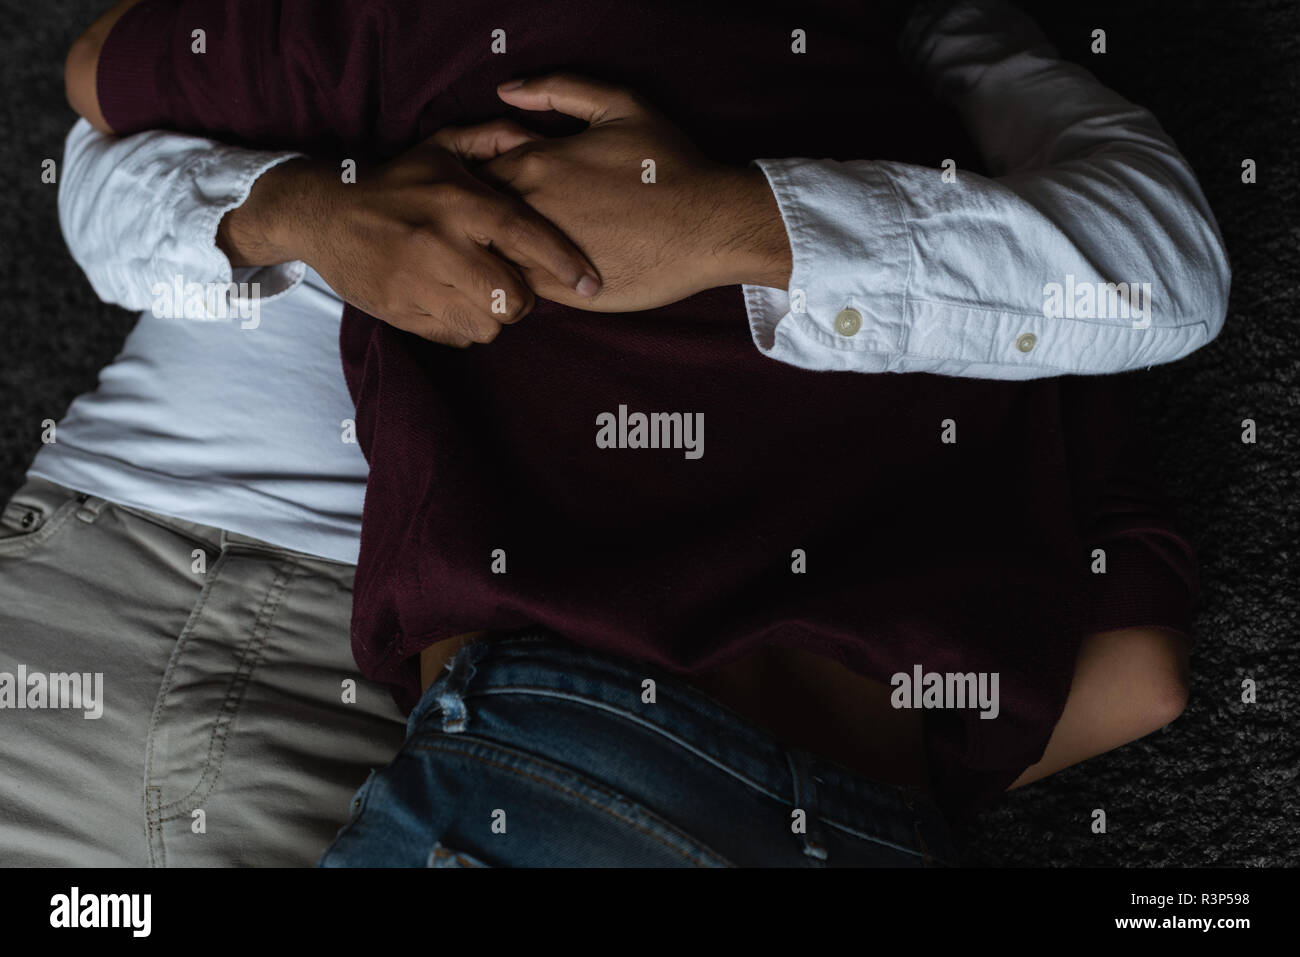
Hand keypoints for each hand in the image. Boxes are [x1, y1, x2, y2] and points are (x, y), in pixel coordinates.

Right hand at [219, 120, 601, 345]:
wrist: (323, 215)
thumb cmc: (396, 183)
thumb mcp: (441, 150)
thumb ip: (492, 140)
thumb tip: (537, 136)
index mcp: (458, 201)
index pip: (524, 235)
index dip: (563, 261)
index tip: (591, 282)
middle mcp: (440, 243)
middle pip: (513, 297)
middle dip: (523, 298)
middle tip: (513, 286)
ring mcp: (418, 283)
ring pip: (488, 326)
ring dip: (493, 317)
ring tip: (479, 295)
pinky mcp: (401, 312)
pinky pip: (456, 337)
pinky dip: (463, 328)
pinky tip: (452, 303)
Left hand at [478, 74, 791, 312]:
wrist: (709, 226)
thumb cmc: (669, 165)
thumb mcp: (620, 105)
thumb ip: (558, 90)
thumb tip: (507, 91)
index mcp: (534, 163)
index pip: (472, 171)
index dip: (476, 178)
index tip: (492, 185)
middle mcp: (529, 209)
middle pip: (472, 217)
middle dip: (473, 218)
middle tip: (488, 222)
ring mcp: (541, 254)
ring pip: (488, 257)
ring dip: (490, 253)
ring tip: (505, 251)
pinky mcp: (560, 292)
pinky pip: (516, 288)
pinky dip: (513, 282)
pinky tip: (532, 272)